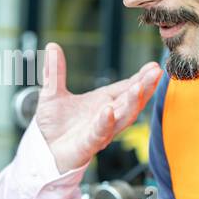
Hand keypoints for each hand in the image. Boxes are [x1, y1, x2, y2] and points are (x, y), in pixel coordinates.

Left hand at [35, 44, 160, 173]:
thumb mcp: (52, 93)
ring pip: (120, 118)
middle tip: (156, 73)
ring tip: (139, 87)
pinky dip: (104, 123)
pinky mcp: (87, 146)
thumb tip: (52, 46)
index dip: (141, 78)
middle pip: (130, 102)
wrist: (42, 152)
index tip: (154, 66)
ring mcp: (99, 132)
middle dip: (144, 88)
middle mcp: (106, 118)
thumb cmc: (53, 126)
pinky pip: (98, 134)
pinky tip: (109, 111)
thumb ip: (54, 71)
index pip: (125, 89)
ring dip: (131, 103)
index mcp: (103, 103)